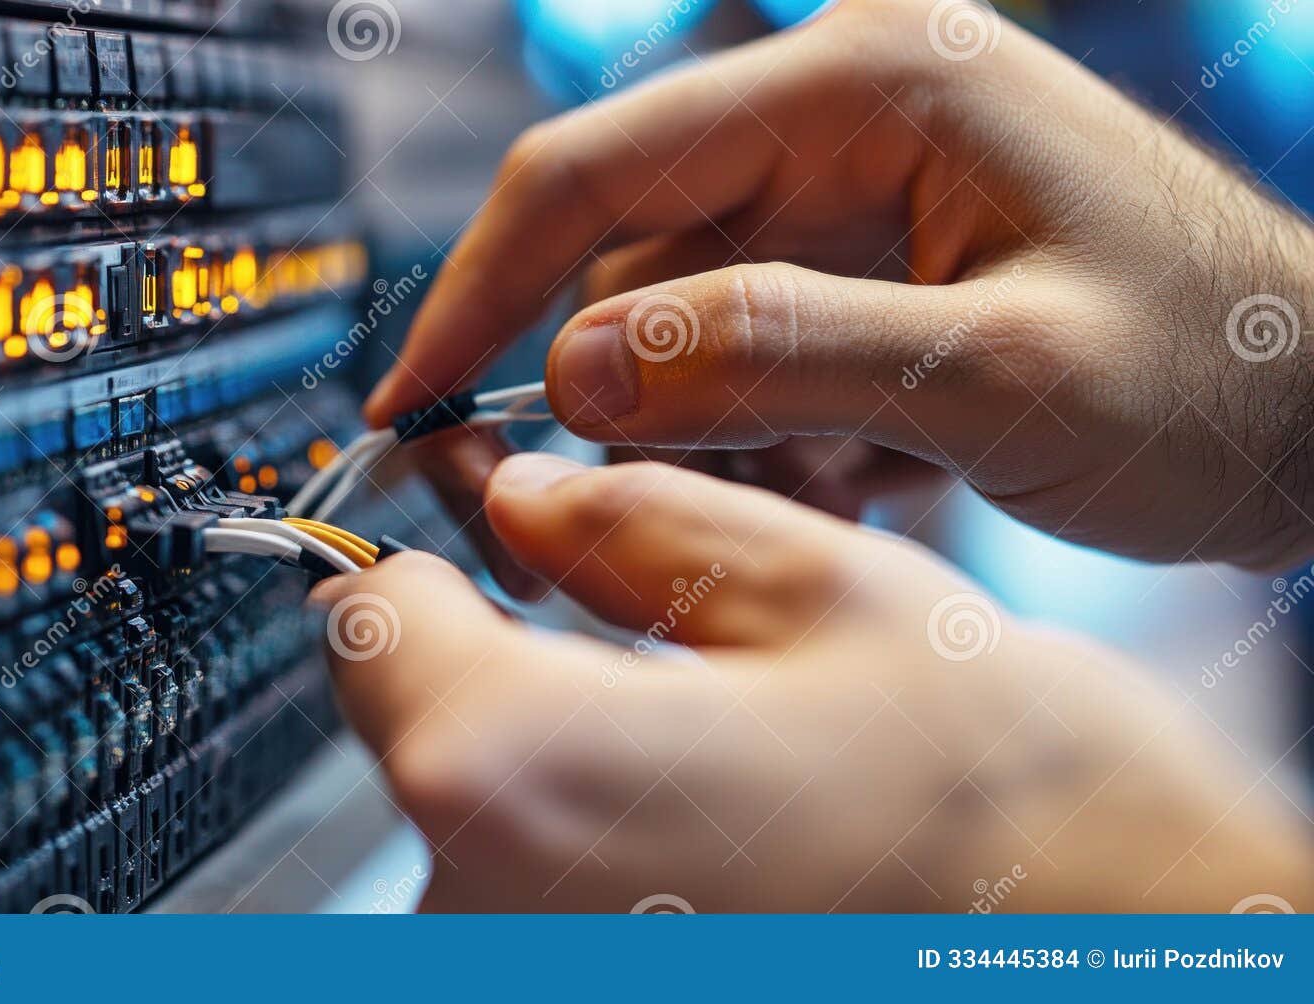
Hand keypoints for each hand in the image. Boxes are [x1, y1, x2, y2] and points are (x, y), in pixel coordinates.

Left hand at [312, 455, 1313, 911]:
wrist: (1128, 958)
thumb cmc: (1012, 812)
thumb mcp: (816, 592)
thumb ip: (629, 527)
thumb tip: (530, 506)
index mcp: (513, 766)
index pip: (365, 619)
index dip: (424, 555)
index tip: (471, 537)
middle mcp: (478, 908)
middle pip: (416, 724)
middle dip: (495, 656)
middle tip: (619, 626)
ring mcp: (518, 974)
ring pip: (480, 818)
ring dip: (555, 759)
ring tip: (708, 742)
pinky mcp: (566, 1002)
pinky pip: (531, 901)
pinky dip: (592, 850)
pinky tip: (711, 832)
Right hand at [367, 0, 1313, 568]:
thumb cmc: (1219, 369)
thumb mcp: (998, 372)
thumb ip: (779, 355)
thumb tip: (575, 368)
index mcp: (863, 86)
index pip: (600, 171)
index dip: (484, 286)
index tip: (412, 397)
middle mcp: (839, 122)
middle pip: (626, 254)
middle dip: (600, 392)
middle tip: (585, 515)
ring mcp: (848, 200)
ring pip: (677, 325)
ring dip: (702, 434)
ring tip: (821, 494)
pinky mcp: (861, 272)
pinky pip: (741, 357)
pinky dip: (757, 438)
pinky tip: (850, 478)